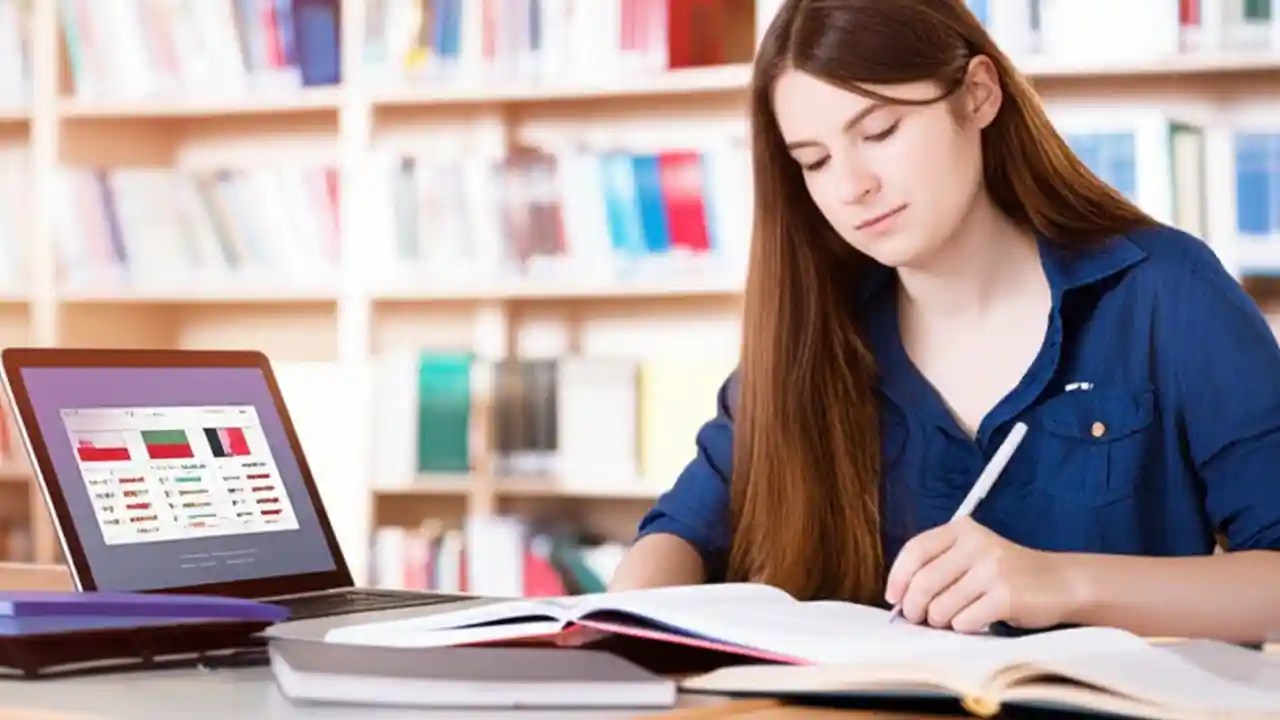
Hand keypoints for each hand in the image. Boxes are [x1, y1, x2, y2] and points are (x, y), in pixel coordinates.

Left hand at [884, 517, 1083, 632]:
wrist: (1060, 582)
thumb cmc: (1008, 574)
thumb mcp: (972, 556)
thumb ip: (939, 566)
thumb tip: (900, 597)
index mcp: (962, 529)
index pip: (915, 550)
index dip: (898, 577)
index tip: (893, 598)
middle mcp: (976, 544)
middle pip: (923, 583)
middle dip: (914, 608)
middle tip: (919, 618)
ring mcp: (992, 568)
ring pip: (941, 607)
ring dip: (941, 621)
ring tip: (955, 618)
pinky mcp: (1006, 595)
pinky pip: (965, 621)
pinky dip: (965, 627)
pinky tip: (977, 620)